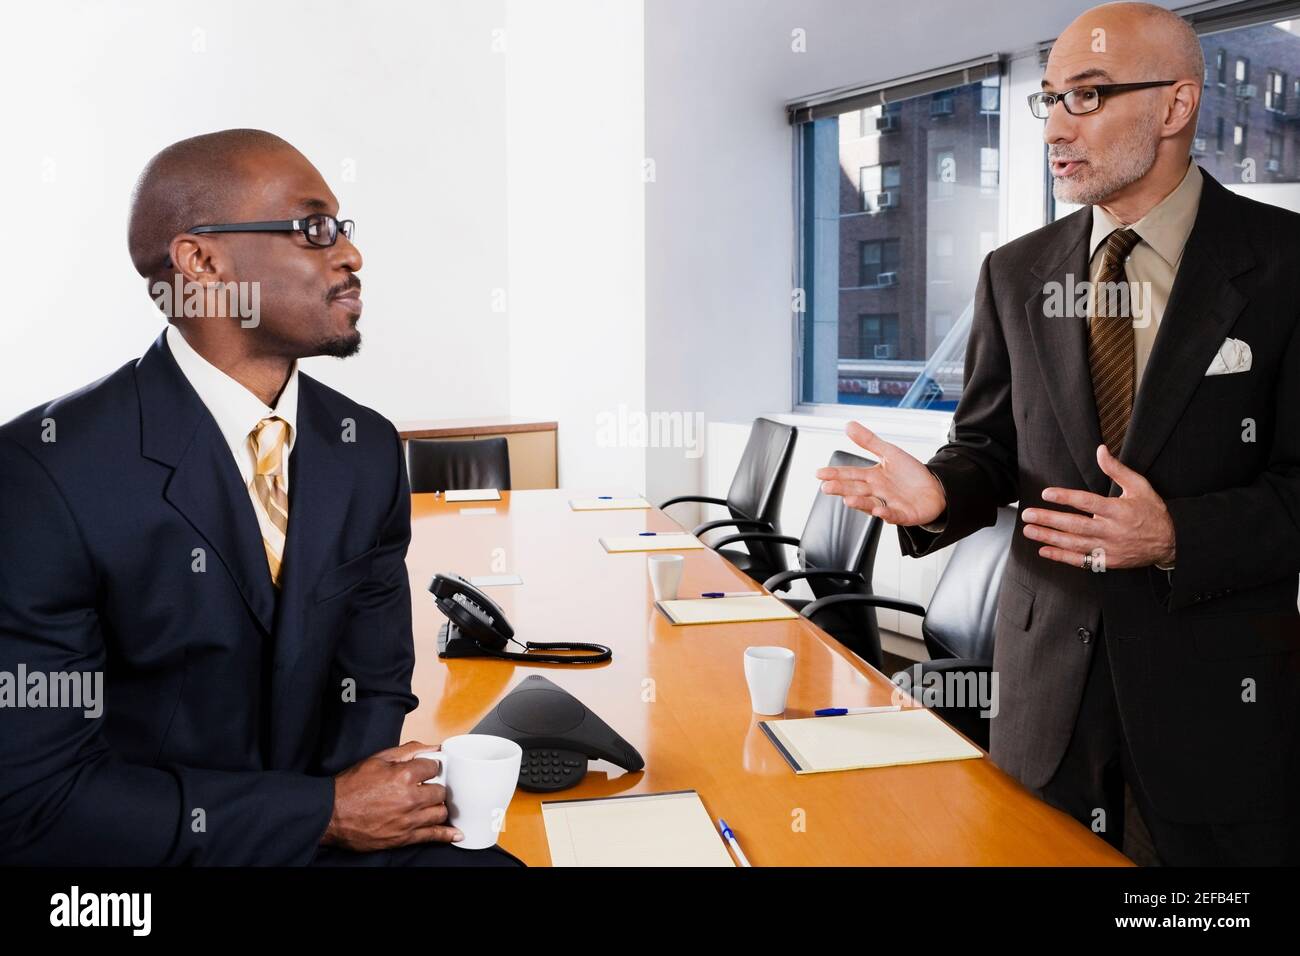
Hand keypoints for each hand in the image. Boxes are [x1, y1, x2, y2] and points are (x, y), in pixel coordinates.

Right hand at [321, 740, 462, 851]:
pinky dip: (447, 835)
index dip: (430, 768)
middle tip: (428, 788)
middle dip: (435, 787)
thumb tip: (433, 747)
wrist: (331, 814)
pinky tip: (457, 833)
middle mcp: (410, 798)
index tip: (426, 771)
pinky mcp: (404, 837)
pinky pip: (433, 836)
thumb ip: (408, 751)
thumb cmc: (351, 787)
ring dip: (439, 807)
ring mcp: (409, 820)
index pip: (434, 767)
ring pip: (440, 812)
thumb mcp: (377, 759)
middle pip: (440, 791)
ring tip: (433, 804)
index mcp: (404, 775)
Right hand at [816, 421, 946, 525]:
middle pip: (856, 490)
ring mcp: (889, 504)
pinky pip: (894, 515)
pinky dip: (886, 514)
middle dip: (841, 489)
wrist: (936, 489)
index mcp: (873, 477)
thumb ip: (868, 442)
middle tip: (826, 488)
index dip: (835, 474)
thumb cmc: (911, 474)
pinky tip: (879, 510)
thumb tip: (848, 425)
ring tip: (848, 500)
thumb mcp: (889, 453)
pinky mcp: (904, 514)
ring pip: (871, 504)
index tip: (819, 473)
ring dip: (859, 503)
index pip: (850, 474)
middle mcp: (878, 492)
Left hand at [1021, 444, 1175, 570]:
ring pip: (1074, 544)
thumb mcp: (1140, 486)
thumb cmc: (1153, 512)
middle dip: (1049, 520)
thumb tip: (1100, 450)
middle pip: (1075, 526)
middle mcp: (1112, 531)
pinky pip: (1081, 561)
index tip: (1046, 493)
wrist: (1172, 543)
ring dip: (1049, 538)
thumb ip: (1117, 469)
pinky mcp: (1108, 561)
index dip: (1066, 498)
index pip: (1088, 503)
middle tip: (1027, 515)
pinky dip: (1061, 557)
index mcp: (1119, 511)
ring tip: (1029, 531)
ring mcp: (1109, 548)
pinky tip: (1044, 550)